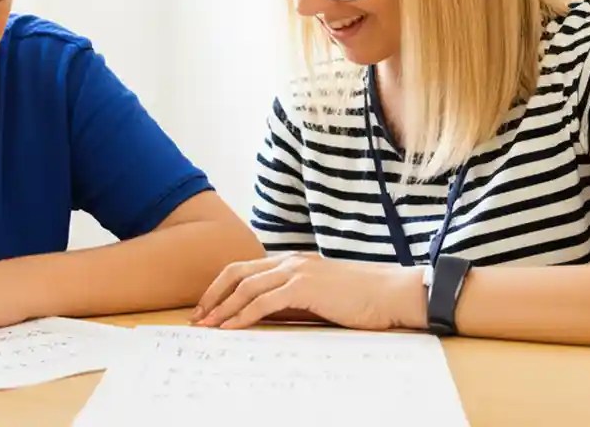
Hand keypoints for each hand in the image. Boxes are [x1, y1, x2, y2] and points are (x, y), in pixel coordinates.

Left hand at [190, 253, 425, 330]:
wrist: (392, 292)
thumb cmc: (362, 298)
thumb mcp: (321, 296)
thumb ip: (294, 300)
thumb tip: (267, 317)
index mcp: (292, 261)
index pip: (246, 269)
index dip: (222, 287)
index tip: (207, 307)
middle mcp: (290, 261)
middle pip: (237, 272)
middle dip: (213, 295)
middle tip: (197, 317)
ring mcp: (297, 271)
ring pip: (246, 287)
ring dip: (222, 308)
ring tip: (207, 326)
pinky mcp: (305, 287)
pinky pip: (263, 301)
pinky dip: (242, 314)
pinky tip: (230, 328)